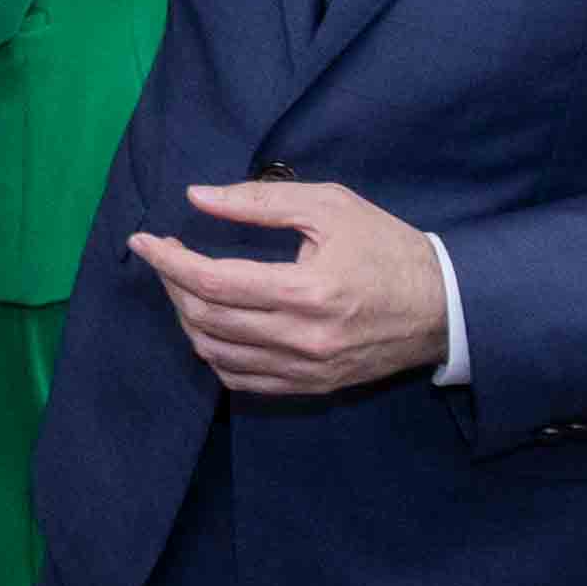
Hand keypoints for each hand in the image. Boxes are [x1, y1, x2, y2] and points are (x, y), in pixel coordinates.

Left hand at [128, 178, 451, 396]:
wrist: (444, 307)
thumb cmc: (387, 247)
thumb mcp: (330, 206)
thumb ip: (260, 200)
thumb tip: (198, 197)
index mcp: (307, 291)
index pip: (213, 281)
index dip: (168, 260)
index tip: (142, 240)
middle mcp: (301, 339)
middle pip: (206, 318)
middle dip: (172, 283)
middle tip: (167, 255)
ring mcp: (305, 370)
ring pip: (215, 353)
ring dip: (187, 317)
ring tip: (186, 284)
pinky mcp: (309, 387)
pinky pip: (240, 380)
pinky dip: (213, 352)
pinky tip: (212, 323)